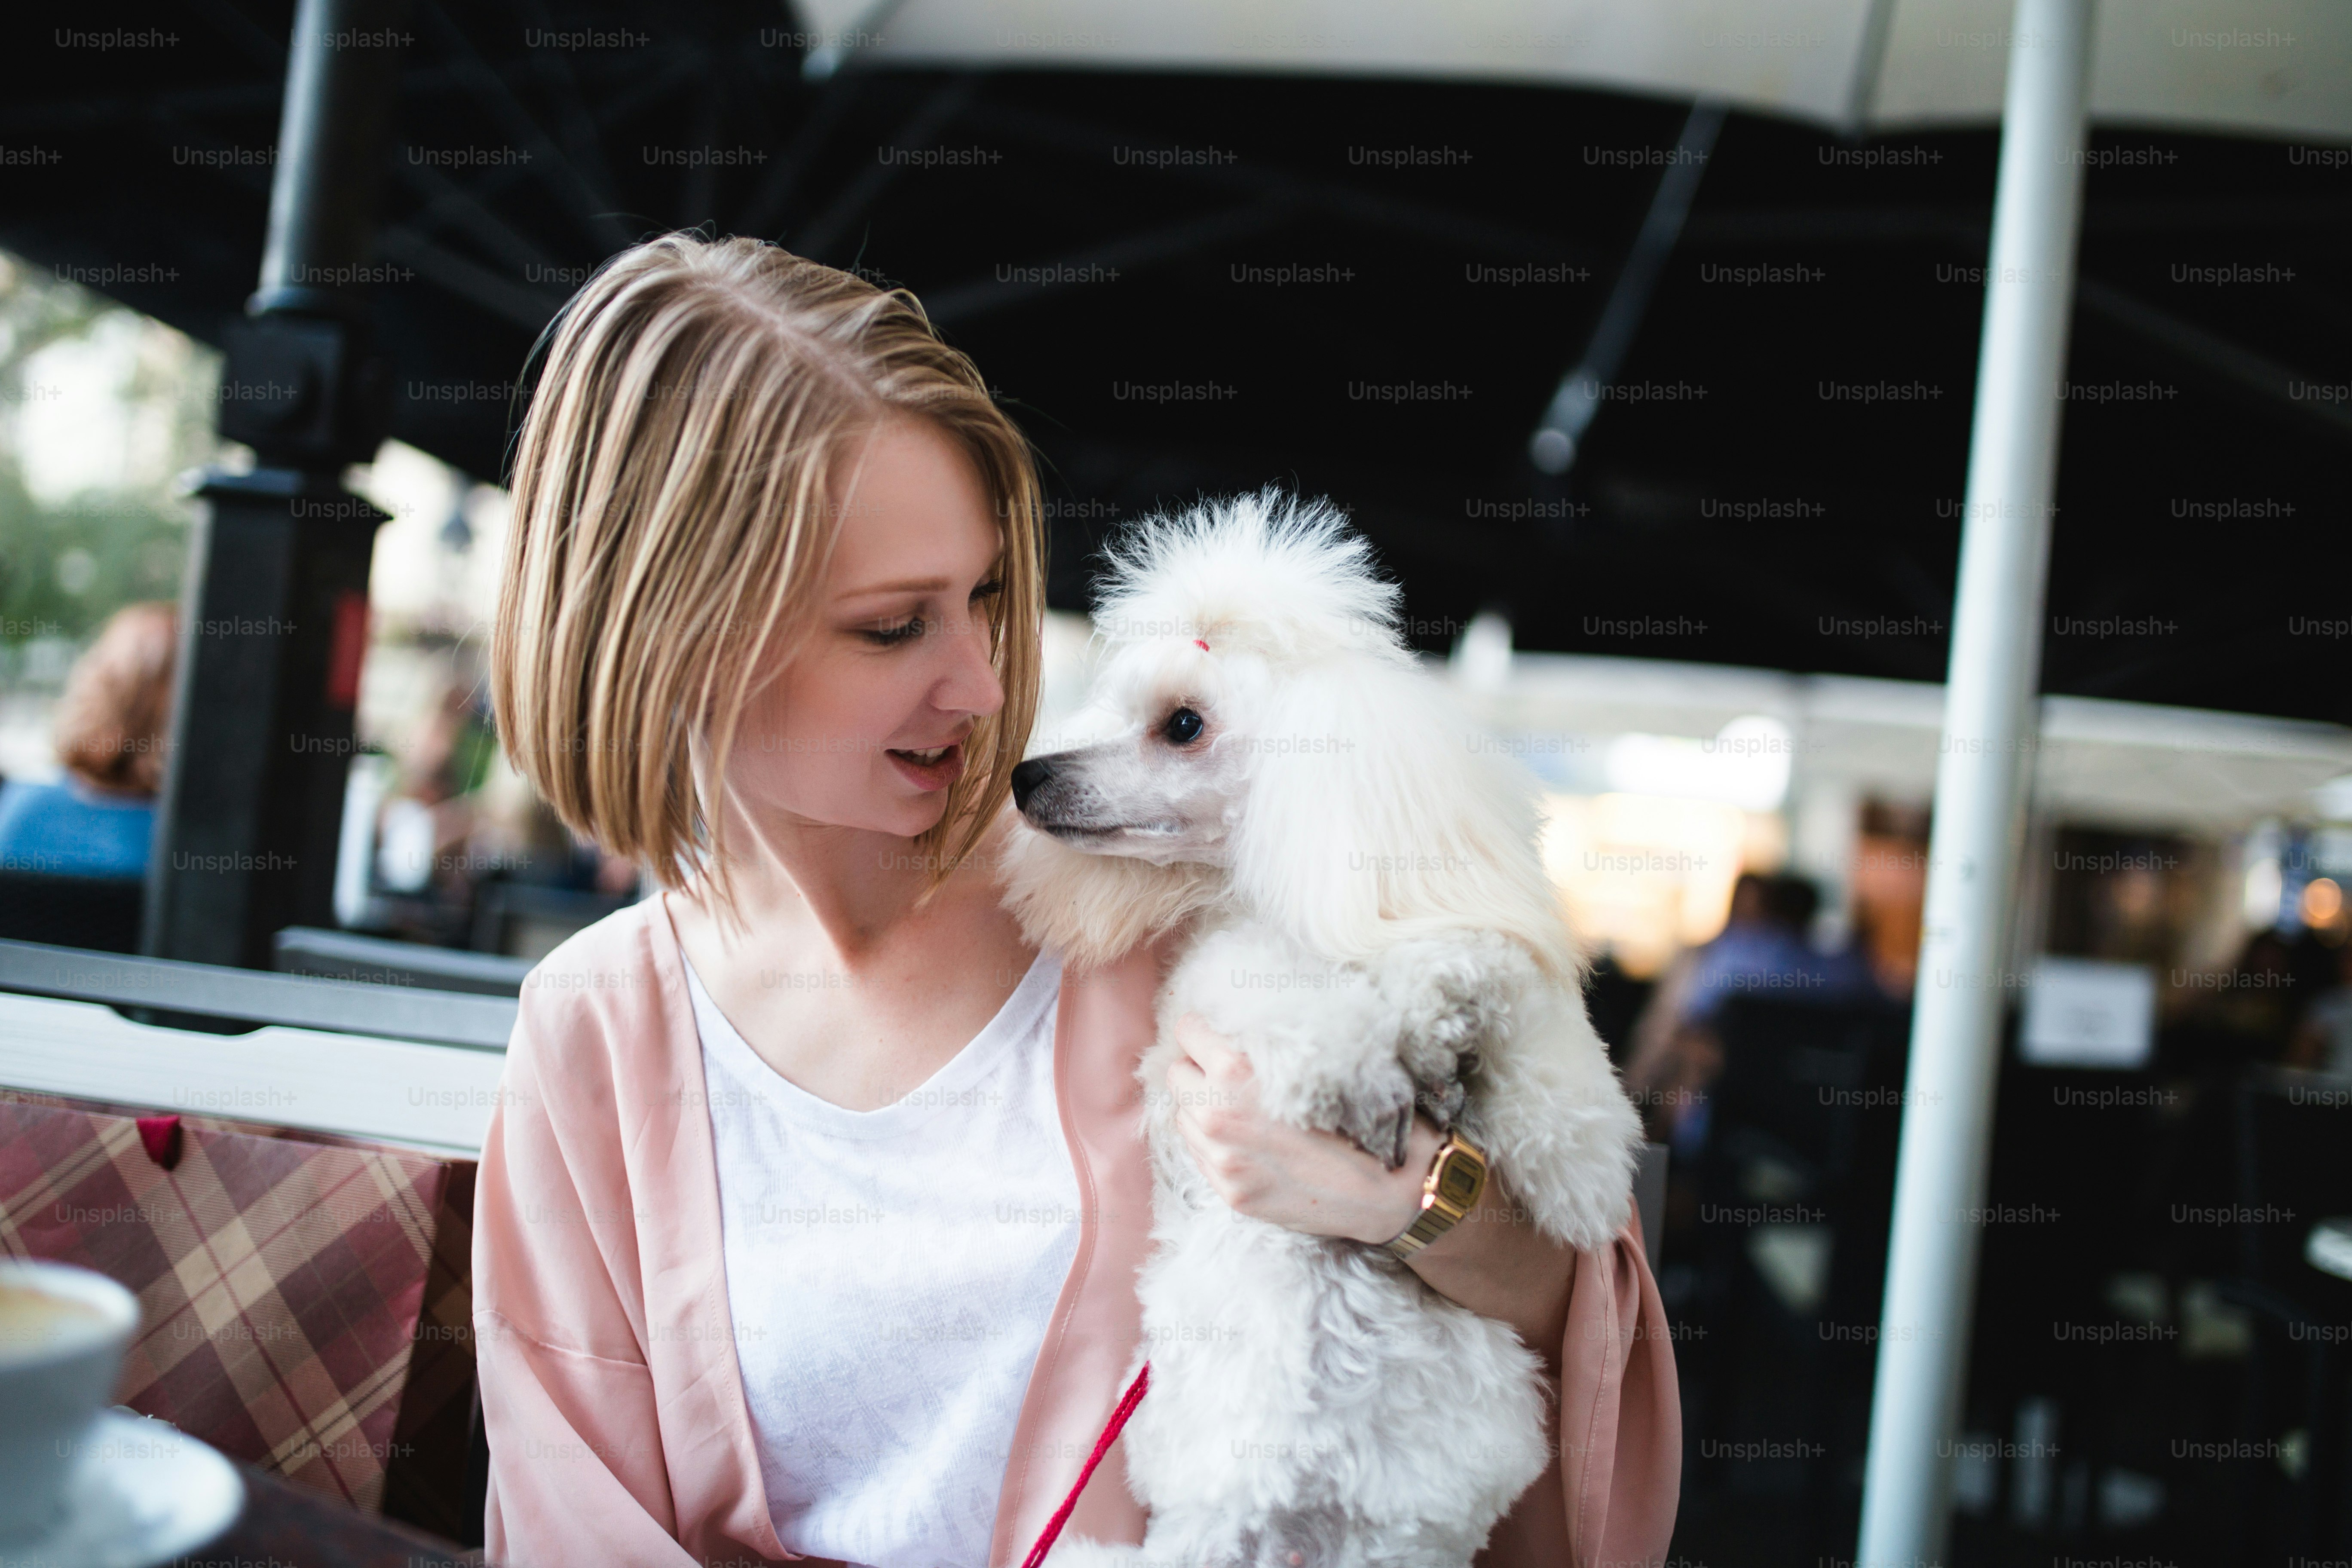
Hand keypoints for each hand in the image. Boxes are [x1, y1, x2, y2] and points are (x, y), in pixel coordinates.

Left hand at [1163, 1014, 1441, 1244]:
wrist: (1384, 1190)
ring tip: (1232, 1108)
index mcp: (1237, 1073)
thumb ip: (1269, 1048)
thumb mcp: (1316, 1063)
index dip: (1199, 1030)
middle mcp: (1219, 1115)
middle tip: (1219, 1072)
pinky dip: (1211, 1144)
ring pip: (1182, 1118)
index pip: (1186, 1034)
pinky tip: (1242, 1141)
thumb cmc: (1360, 1117)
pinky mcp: (1229, 1192)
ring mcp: (1221, 1159)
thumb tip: (1238, 1028)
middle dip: (1195, 1069)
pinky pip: (1198, 1155)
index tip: (1208, 1033)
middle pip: (1176, 1076)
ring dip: (1199, 1108)